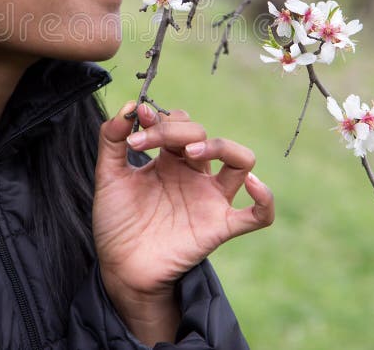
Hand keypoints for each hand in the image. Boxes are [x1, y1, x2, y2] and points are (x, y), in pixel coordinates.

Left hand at [93, 101, 273, 339]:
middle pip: (204, 134)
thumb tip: (129, 105)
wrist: (119, 267)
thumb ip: (112, 138)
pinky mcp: (220, 227)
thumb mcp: (107, 175)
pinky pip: (258, 215)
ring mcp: (209, 199)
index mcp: (171, 159)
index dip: (161, 118)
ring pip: (241, 160)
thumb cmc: (117, 221)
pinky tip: (253, 185)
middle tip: (145, 142)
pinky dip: (265, 199)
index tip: (139, 120)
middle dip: (175, 130)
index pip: (180, 123)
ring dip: (221, 147)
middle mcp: (194, 174)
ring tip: (191, 153)